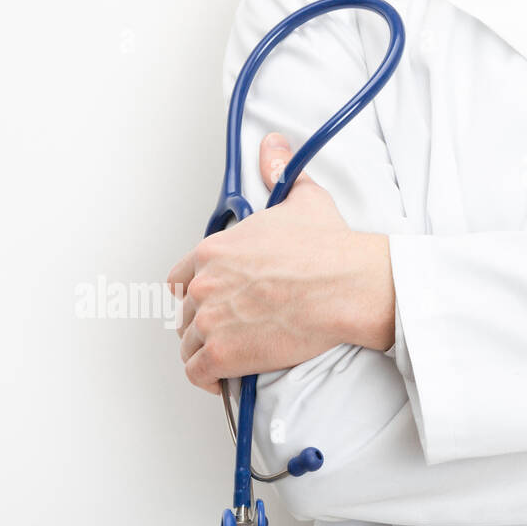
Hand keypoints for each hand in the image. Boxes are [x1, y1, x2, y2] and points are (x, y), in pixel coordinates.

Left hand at [167, 133, 394, 393]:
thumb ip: (279, 172)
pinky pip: (198, 373)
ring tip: (228, 354)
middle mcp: (204, 285)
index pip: (179, 278)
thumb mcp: (300, 199)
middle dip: (203, 322)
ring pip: (189, 344)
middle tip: (228, 329)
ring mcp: (210, 321)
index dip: (193, 292)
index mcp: (213, 251)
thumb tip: (274, 146)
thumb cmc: (327, 250)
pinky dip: (208, 379)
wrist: (346, 286)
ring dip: (205, 351)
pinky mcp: (223, 354)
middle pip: (186, 312)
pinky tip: (223, 379)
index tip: (207, 300)